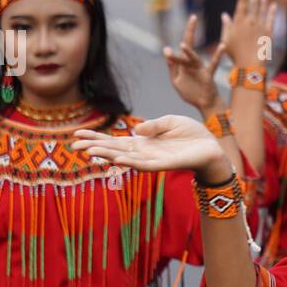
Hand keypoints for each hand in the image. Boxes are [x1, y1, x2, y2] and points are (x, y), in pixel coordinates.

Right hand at [71, 114, 228, 176]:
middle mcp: (144, 152)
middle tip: (75, 146)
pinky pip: (145, 165)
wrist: (211, 148)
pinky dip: (131, 162)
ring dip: (108, 156)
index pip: (115, 140)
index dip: (97, 138)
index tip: (78, 134)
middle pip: (114, 150)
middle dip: (95, 148)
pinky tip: (118, 160)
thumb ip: (153, 125)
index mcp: (143, 142)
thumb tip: (135, 129)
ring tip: (91, 152)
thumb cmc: (191, 135)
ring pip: (126, 158)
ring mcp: (153, 160)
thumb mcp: (169, 122)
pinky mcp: (165, 165)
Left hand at [165, 14, 224, 113]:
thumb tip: (167, 54)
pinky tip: (222, 46)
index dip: (171, 53)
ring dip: (187, 52)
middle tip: (193, 17)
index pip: (177, 54)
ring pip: (193, 58)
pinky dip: (218, 55)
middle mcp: (192, 64)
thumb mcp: (176, 81)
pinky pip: (213, 64)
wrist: (205, 103)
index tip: (166, 50)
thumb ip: (172, 68)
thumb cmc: (191, 93)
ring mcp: (200, 68)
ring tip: (182, 45)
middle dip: (190, 31)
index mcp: (184, 65)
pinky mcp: (207, 74)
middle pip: (189, 45)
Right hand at [221, 0, 275, 69]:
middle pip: (253, 2)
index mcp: (238, 21)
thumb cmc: (234, 54)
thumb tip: (225, 15)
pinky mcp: (268, 33)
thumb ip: (226, 25)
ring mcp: (260, 26)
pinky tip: (273, 5)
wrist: (249, 64)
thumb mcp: (226, 39)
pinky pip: (270, 19)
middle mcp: (250, 21)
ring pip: (262, 9)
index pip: (242, 0)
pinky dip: (271, 11)